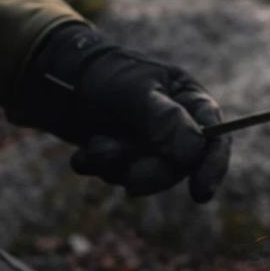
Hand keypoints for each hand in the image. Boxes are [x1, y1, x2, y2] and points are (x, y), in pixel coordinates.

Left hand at [13, 23, 230, 202]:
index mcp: (190, 102)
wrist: (54, 78)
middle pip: (179, 166)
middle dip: (151, 173)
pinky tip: (84, 154)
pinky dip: (100, 168)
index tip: (200, 194)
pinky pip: (119, 176)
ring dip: (116, 165)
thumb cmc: (103, 76)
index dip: (212, 167)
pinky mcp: (125, 157)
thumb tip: (195, 150)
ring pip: (145, 174)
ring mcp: (150, 144)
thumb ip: (165, 120)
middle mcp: (176, 126)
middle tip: (132, 183)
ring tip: (94, 145)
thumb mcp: (135, 93)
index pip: (215, 138)